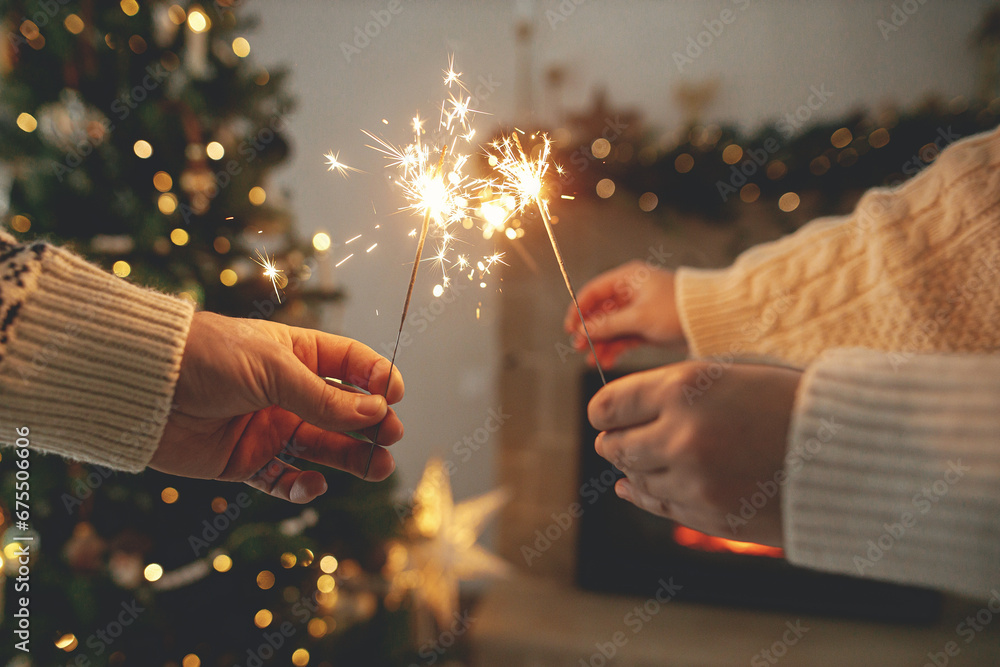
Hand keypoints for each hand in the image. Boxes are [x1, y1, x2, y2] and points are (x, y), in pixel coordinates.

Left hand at [150, 311, 404, 502]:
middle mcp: (287, 392)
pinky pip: (282, 479)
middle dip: (371, 424)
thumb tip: (376, 412)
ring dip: (350, 458)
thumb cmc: (208, 359)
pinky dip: (301, 487)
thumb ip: (324, 397)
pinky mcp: (246, 461)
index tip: (393, 395)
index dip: (375, 379)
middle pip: (343, 410)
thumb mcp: (274, 370)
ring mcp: (269, 427)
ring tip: (379, 468)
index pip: (350, 365)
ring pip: (322, 446)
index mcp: (296, 354)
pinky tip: (313, 485)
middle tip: (392, 437)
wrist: (144, 389)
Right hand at [563, 260, 683, 367]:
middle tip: (579, 347)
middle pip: (600, 312)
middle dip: (589, 331)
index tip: (569, 328)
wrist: (710, 321)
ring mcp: (639, 311)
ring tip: (593, 360)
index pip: (593, 292)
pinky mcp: (647, 327)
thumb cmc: (676, 309)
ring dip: (601, 343)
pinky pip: (624, 337)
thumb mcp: (638, 318)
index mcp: (628, 279)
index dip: (578, 310)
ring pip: (611, 327)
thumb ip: (608, 325)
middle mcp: (631, 292)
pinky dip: (615, 348)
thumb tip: (582, 330)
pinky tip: (607, 360)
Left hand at [587, 361, 800, 545]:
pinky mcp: (710, 515)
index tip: (606, 415)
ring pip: (633, 477)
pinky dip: (643, 493)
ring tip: (638, 458)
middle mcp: (682, 434)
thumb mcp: (726, 374)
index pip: (607, 406)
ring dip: (633, 467)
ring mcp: (695, 480)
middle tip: (616, 438)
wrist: (851, 448)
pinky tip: (634, 486)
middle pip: (613, 446)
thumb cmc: (787, 400)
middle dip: (613, 440)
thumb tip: (611, 414)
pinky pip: (657, 504)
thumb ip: (669, 391)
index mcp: (685, 388)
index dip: (603, 411)